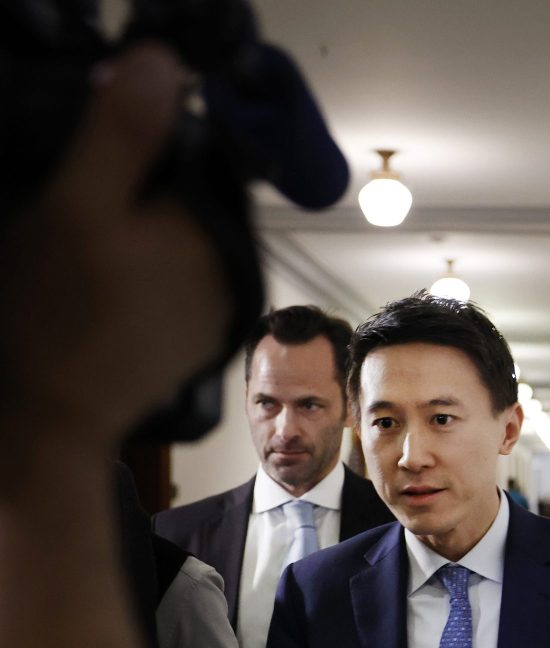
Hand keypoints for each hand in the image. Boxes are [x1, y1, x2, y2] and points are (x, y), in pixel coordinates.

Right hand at [0, 42, 227, 450]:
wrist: (54, 419)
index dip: (142, 144)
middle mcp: (233, 271)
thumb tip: (160, 63)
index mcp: (217, 231)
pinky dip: (142, 276)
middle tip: (80, 222)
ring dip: (140, 236)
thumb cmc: (58, 317)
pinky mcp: (196, 339)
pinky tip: (100, 292)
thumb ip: (124, 134)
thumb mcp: (78, 206)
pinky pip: (174, 282)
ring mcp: (217, 309)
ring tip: (86, 263)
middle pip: (188, 199)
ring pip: (179, 241)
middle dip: (139, 195)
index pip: (197, 154)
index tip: (94, 162)